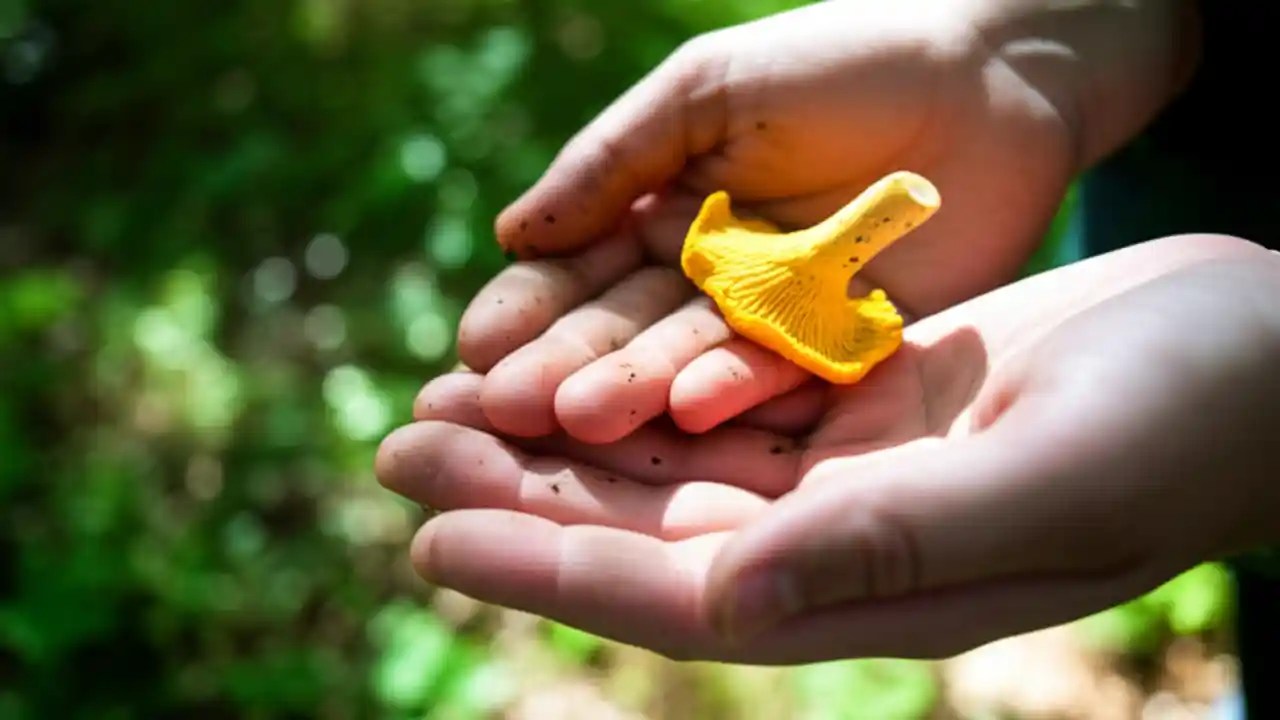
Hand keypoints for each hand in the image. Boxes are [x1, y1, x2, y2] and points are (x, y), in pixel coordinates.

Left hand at [377, 234, 1279, 662]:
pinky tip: (564, 359)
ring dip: (556, 439)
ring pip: (667, 463)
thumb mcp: (1053, 476)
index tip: (433, 538)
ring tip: (442, 406)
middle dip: (517, 498)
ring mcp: (848, 472)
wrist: (1264, 352)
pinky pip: (719, 396)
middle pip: (646, 530)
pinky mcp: (860, 402)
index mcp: (878, 585)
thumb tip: (731, 593)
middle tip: (395, 453)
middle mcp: (844, 543)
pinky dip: (635, 379)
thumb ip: (893, 545)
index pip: (681, 595)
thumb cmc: (1193, 417)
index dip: (552, 570)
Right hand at [458, 0, 1197, 441]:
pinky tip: (684, 407)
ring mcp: (772, 320)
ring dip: (634, 389)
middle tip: (502, 410)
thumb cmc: (840, 60)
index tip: (474, 349)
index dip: (529, 310)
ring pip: (690, 360)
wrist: (991, 74)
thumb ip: (612, 161)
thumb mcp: (704, 91)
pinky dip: (736, 388)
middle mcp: (708, 279)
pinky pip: (783, 372)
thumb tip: (511, 232)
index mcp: (663, 216)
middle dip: (563, 366)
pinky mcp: (843, 348)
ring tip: (576, 419)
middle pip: (623, 331)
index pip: (580, 274)